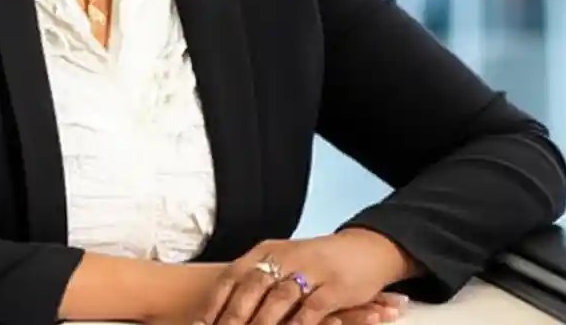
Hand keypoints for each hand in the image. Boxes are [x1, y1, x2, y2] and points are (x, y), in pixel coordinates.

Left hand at [194, 230, 419, 324]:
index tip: (200, 324)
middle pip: (251, 288)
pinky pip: (312, 309)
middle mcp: (285, 257)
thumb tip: (223, 307)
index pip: (232, 276)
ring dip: (261, 324)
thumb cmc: (315, 263)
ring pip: (278, 300)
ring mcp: (310, 270)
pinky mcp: (335, 286)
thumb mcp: (281, 262)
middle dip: (232, 317)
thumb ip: (255, 282)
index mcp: (266, 251)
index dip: (215, 302)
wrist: (365, 249)